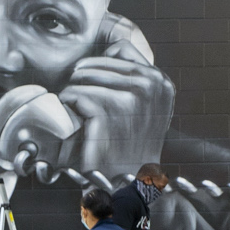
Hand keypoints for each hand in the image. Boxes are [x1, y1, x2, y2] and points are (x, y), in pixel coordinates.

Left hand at [62, 54, 174, 176]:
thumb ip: (134, 80)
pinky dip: (68, 105)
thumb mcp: (145, 107)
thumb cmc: (128, 144)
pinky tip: (74, 118)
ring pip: (83, 76)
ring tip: (77, 111)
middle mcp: (152, 85)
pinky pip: (76, 93)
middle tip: (80, 101)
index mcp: (161, 81)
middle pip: (97, 61)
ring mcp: (133, 96)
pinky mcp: (111, 110)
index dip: (99, 64)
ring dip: (73, 92)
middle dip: (82, 79)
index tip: (94, 84)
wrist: (128, 181)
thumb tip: (108, 51)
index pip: (120, 47)